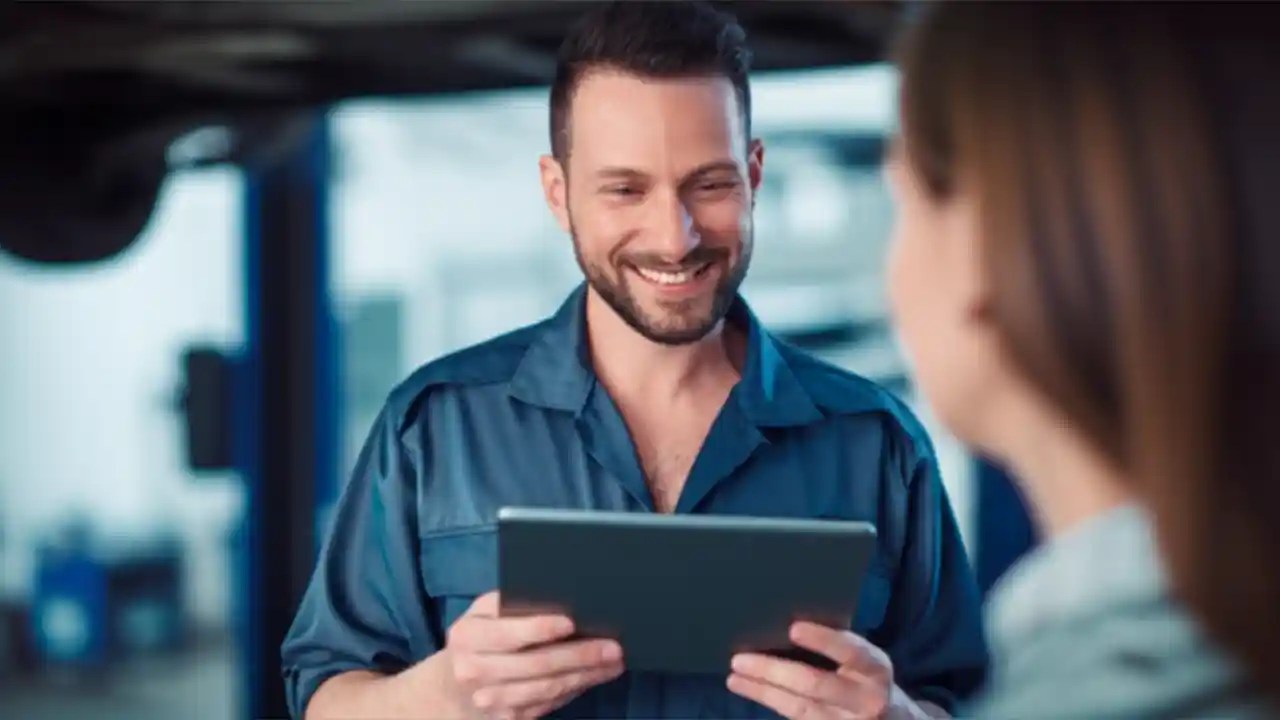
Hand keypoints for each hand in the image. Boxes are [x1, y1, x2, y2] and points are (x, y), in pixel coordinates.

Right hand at [443, 591, 624, 719]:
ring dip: (586, 676)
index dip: (539, 628)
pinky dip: (577, 689)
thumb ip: (511, 604)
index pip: (507, 633)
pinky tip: (596, 676)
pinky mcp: (508, 719)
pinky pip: (549, 704)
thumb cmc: (479, 636)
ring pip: (547, 689)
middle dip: (579, 655)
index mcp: (467, 636)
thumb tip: (560, 600)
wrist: (452, 685)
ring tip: (613, 662)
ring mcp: (491, 700)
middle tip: (612, 646)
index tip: (571, 622)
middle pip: (535, 665)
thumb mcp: (483, 612)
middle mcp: (474, 671)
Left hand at [728, 622, 933, 719]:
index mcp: (876, 668)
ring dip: (762, 691)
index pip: (851, 651)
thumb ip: (840, 647)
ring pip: (800, 708)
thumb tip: (788, 624)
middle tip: (740, 659)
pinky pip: (798, 719)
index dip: (823, 639)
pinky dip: (772, 703)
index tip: (793, 628)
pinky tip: (751, 690)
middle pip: (814, 684)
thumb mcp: (866, 662)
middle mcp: (866, 699)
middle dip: (773, 671)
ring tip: (735, 677)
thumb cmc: (868, 679)